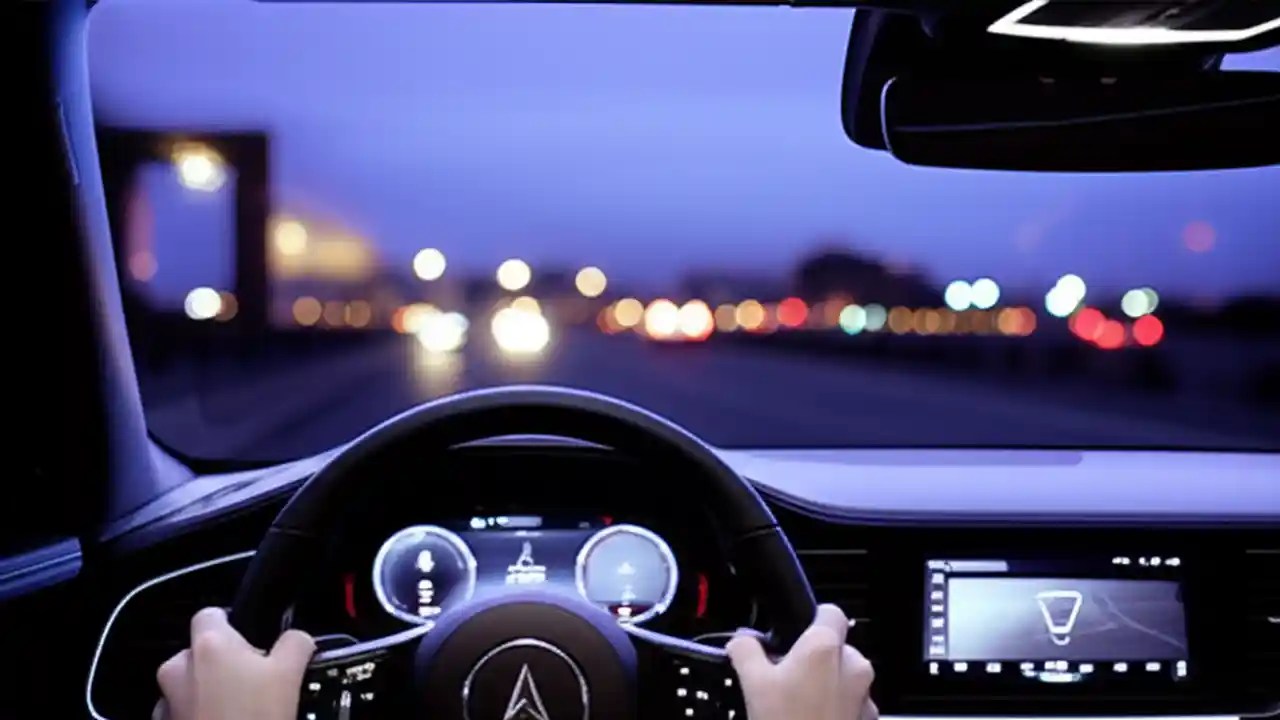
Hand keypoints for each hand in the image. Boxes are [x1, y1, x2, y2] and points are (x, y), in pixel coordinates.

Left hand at [154, 607, 314, 719]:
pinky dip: (197, 714)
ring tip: (237, 710)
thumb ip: (295, 643)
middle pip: (200, 651)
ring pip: (189, 683)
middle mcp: (178, 667)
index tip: (253, 646)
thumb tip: (295, 638)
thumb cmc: (258, 716)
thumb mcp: (291, 674)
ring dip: (208, 690)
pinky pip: (181, 711)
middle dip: (222, 662)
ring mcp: (165, 701)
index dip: (233, 625)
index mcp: (209, 644)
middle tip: (252, 682)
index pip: (211, 613)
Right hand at [727, 604, 876, 719]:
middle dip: (815, 657)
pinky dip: (836, 706)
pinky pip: (852, 702)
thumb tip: (742, 640)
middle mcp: (853, 666)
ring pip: (845, 676)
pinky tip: (812, 719)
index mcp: (825, 647)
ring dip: (827, 683)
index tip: (796, 632)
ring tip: (798, 702)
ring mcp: (865, 696)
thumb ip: (746, 650)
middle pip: (836, 647)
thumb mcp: (752, 683)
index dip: (813, 617)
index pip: (831, 611)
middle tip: (787, 674)